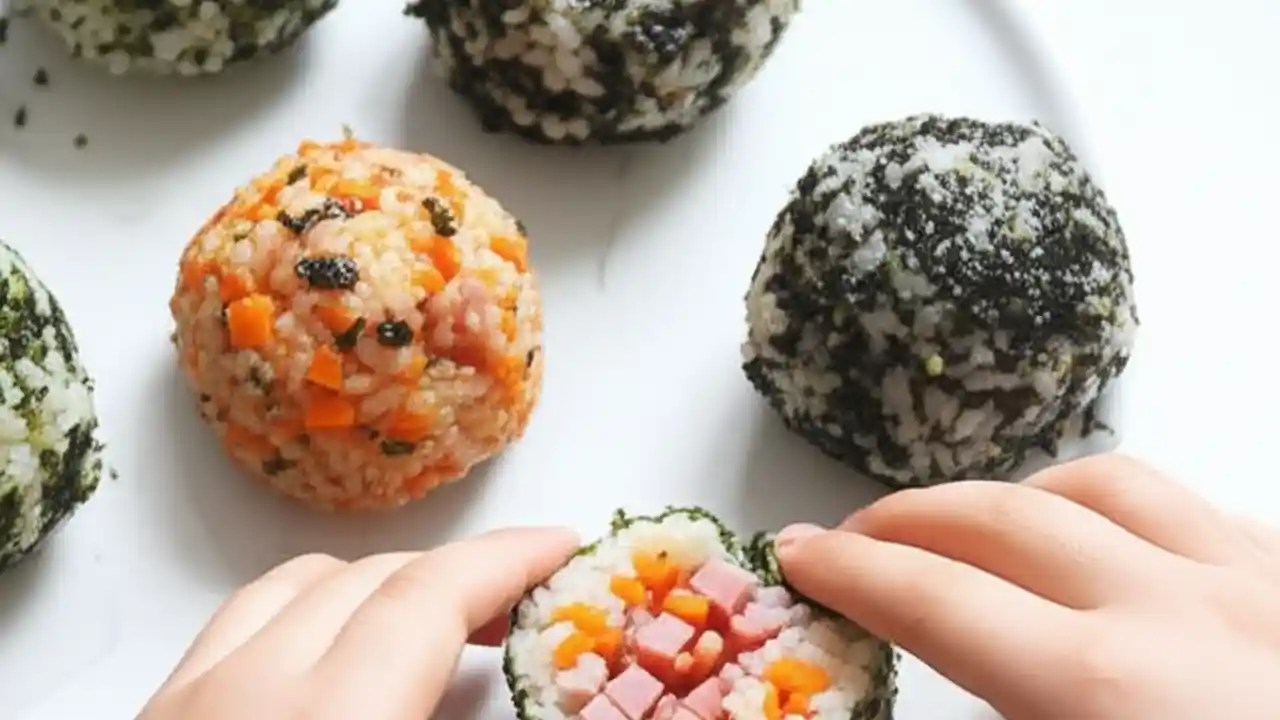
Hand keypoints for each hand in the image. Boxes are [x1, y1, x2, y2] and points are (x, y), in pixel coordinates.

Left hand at [139, 527, 577, 719]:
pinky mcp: (151, 718)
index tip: (559, 546)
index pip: (430, 597)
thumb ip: (465, 718)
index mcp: (333, 719)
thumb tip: (511, 691)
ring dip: (375, 586)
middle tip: (516, 603)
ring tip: (426, 624)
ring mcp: (183, 704)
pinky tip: (329, 660)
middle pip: (367, 580)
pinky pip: (232, 629)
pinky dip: (301, 616)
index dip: (507, 559)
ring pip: (291, 588)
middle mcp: (245, 694)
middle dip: (454, 575)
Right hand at [775, 453, 1279, 719]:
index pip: (936, 599)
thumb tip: (955, 693)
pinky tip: (1112, 551)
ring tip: (975, 528)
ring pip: (1105, 483)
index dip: (854, 571)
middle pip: (1001, 517)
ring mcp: (1259, 579)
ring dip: (1015, 497)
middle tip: (858, 538)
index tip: (800, 553)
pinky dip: (1121, 511)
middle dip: (909, 517)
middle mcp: (1180, 608)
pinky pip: (1195, 506)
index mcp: (1105, 688)